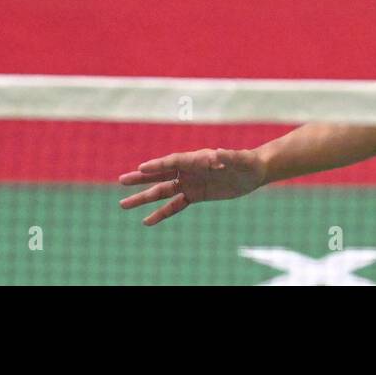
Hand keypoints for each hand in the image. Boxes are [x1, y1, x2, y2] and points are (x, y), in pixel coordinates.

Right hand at [118, 147, 267, 225]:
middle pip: (161, 174)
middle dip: (141, 178)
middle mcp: (190, 170)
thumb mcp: (240, 159)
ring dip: (144, 198)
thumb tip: (218, 154)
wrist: (253, 172)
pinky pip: (175, 205)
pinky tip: (147, 221)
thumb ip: (229, 157)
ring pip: (162, 191)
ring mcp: (190, 183)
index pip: (174, 161)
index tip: (141, 168)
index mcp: (198, 159)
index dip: (158, 164)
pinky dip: (161, 213)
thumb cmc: (247, 162)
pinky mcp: (195, 195)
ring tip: (123, 204)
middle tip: (121, 180)